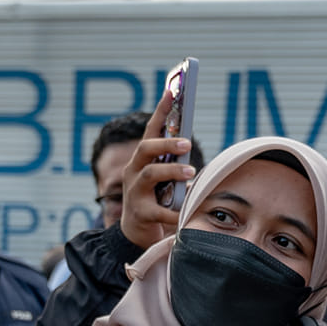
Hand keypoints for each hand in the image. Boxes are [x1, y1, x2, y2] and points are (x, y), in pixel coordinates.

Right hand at [118, 90, 195, 250]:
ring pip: (150, 174)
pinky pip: (159, 211)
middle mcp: (133, 172)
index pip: (150, 130)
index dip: (160, 111)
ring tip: (190, 171)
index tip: (171, 91)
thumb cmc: (156, 200)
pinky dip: (175, 212)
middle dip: (166, 143)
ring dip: (171, 171)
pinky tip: (186, 212)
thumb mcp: (165, 179)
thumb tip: (193, 149)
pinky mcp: (140, 214)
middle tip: (187, 143)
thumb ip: (175, 164)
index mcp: (141, 160)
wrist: (135, 234)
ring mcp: (134, 192)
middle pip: (145, 148)